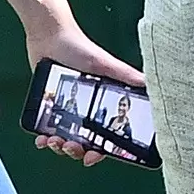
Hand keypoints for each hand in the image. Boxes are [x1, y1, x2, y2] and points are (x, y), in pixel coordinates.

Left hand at [27, 20, 145, 166]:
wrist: (49, 36)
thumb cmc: (80, 48)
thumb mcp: (106, 65)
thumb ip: (128, 77)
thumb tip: (152, 87)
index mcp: (103, 104)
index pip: (107, 136)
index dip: (102, 150)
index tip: (93, 157)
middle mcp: (87, 110)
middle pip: (85, 142)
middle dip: (78, 150)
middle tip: (71, 148)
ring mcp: (67, 109)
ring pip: (65, 139)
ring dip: (60, 146)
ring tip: (54, 141)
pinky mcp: (49, 106)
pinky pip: (47, 128)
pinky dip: (45, 138)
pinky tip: (41, 139)